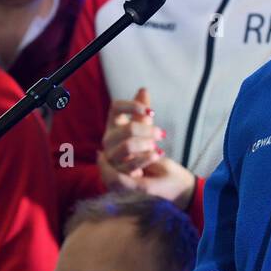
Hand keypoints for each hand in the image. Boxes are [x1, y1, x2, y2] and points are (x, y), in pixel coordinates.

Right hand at [98, 87, 195, 207]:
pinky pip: (131, 165)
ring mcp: (111, 159)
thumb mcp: (145, 131)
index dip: (132, 106)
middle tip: (162, 135)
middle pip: (126, 129)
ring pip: (128, 146)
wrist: (151, 180)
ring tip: (158, 148)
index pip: (116, 107)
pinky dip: (146, 159)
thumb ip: (142, 113)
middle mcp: (108, 141)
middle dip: (147, 131)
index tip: (151, 112)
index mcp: (114, 126)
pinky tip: (158, 155)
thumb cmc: (146, 152)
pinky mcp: (116, 176)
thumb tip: (143, 90)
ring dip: (147, 145)